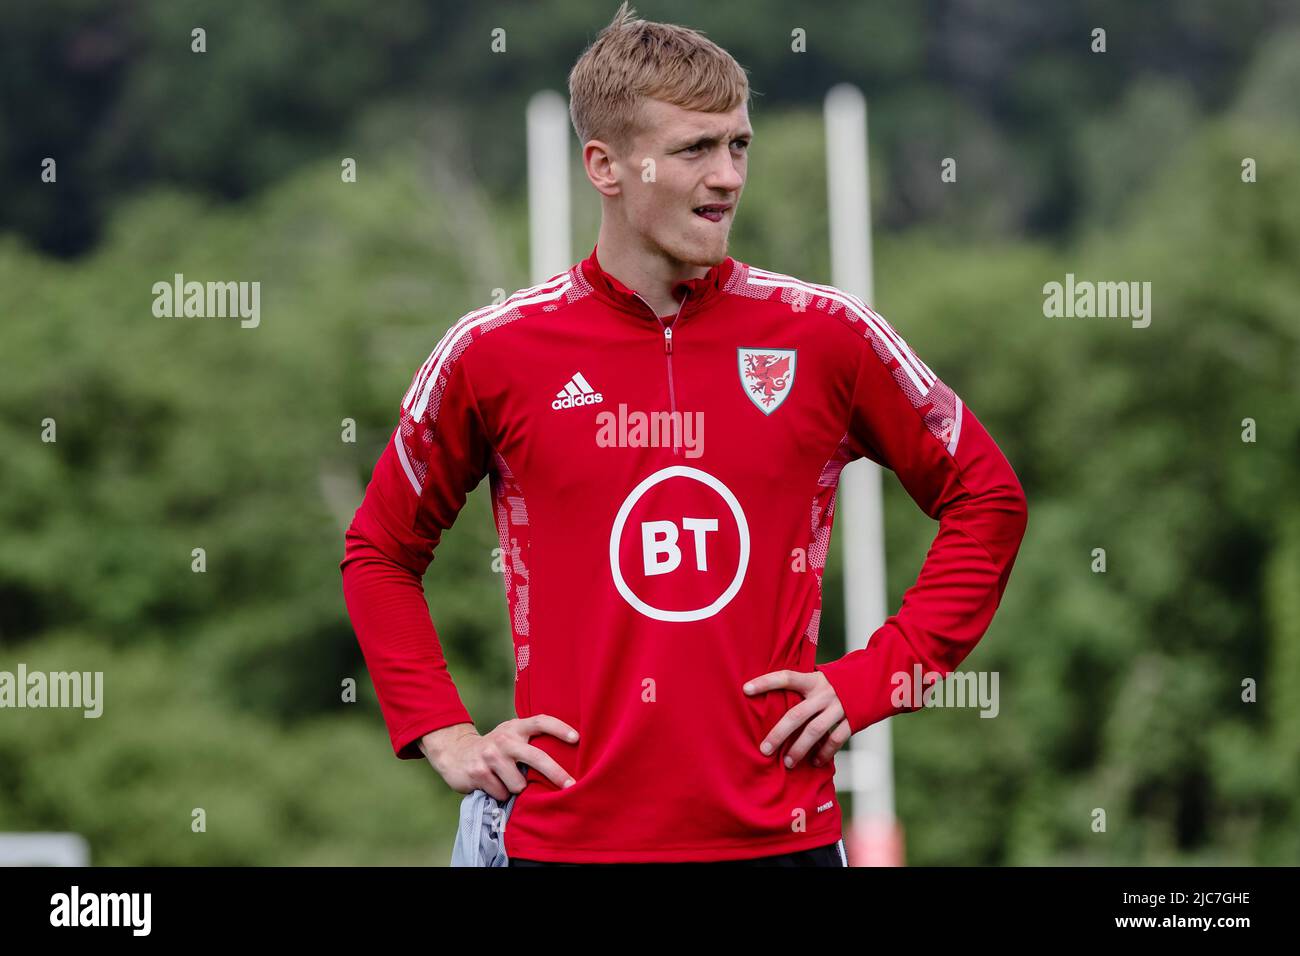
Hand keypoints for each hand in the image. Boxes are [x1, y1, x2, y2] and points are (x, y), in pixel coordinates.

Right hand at [419, 716, 579, 799]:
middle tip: (571, 785)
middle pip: (536, 757)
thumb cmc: (495, 749)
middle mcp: (504, 739)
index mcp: (515, 727)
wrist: (455, 753)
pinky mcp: (478, 772)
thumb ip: (530, 741)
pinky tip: (492, 785)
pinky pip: (502, 793)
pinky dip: (500, 794)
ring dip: (516, 788)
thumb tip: (565, 758)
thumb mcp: (511, 737)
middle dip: (556, 773)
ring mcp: (490, 755)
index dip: (559, 728)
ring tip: (506, 780)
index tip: (577, 738)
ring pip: (519, 784)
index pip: (541, 721)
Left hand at [743, 669, 850, 769]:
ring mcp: (839, 707)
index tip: (745, 689)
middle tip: (764, 749)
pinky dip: (824, 753)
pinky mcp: (853, 720)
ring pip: (815, 731)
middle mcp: (824, 693)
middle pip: (797, 715)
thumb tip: (774, 701)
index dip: (766, 682)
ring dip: (799, 749)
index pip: (786, 677)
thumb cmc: (838, 682)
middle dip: (779, 734)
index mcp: (813, 680)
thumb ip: (803, 688)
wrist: (876, 679)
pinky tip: (814, 762)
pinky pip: (835, 740)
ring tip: (787, 762)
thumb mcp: (821, 678)